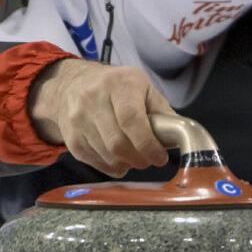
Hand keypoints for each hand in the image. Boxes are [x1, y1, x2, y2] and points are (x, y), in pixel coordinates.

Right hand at [28, 59, 174, 176]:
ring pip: (107, 156)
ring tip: (136, 158)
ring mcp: (78, 119)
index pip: (131, 119)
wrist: (71, 84)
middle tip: (149, 160)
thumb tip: (181, 136)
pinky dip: (112, 167)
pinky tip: (119, 159)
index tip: (160, 157)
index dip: (147, 144)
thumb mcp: (143, 87)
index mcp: (119, 84)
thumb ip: (161, 111)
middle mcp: (94, 99)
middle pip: (118, 143)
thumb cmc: (117, 86)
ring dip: (127, 164)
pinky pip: (96, 162)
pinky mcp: (71, 138)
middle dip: (139, 158)